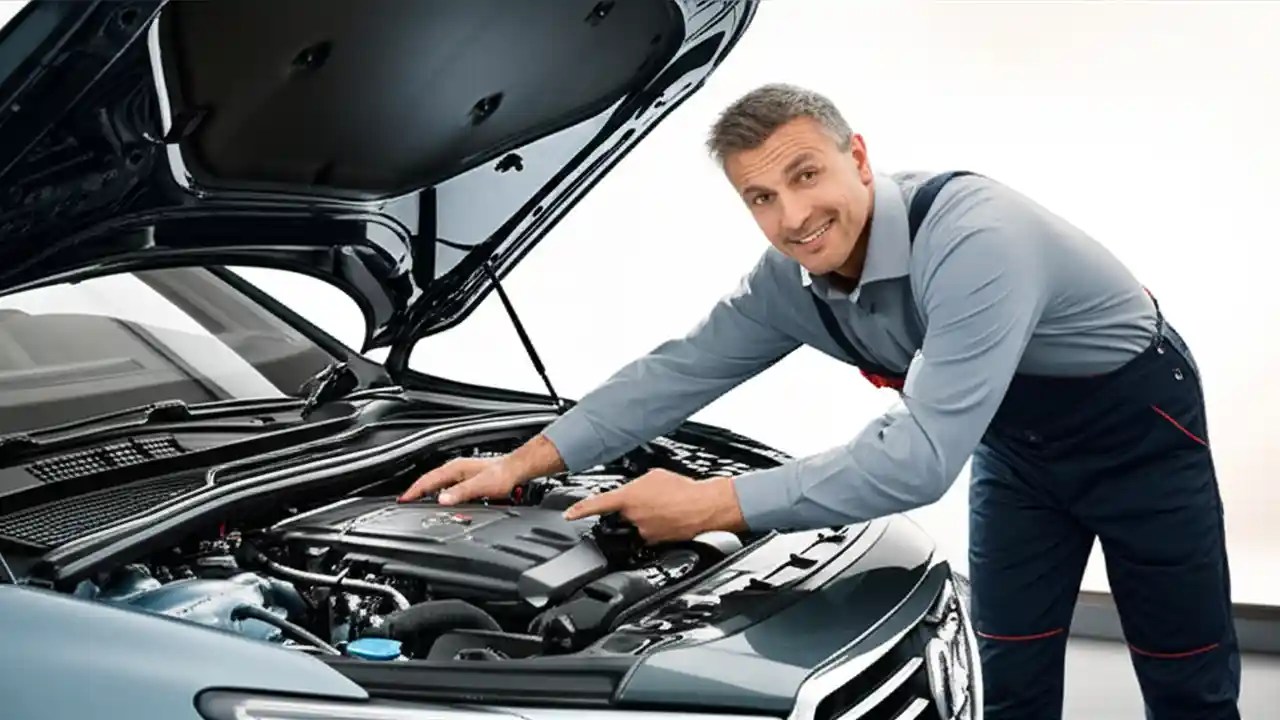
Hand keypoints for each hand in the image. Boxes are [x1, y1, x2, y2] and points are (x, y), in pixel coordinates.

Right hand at [398, 456, 519, 504]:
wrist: (517, 469)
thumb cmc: (502, 475)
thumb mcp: (480, 486)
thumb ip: (460, 493)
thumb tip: (442, 500)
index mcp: (455, 469)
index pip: (428, 480)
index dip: (414, 491)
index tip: (402, 500)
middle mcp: (456, 468)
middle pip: (429, 480)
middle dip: (416, 490)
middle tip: (405, 501)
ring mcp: (462, 472)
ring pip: (437, 482)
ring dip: (426, 491)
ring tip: (417, 501)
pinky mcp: (468, 477)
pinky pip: (446, 484)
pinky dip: (437, 491)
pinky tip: (440, 498)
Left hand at [562, 469, 746, 542]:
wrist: (705, 507)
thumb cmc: (683, 490)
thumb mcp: (653, 476)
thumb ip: (635, 485)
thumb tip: (632, 492)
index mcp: (629, 498)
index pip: (597, 505)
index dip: (580, 510)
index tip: (569, 515)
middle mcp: (633, 518)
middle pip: (620, 515)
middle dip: (630, 509)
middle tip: (650, 500)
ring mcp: (644, 533)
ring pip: (636, 525)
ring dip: (646, 517)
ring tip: (664, 507)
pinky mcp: (656, 543)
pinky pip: (650, 533)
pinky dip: (657, 525)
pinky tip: (670, 517)